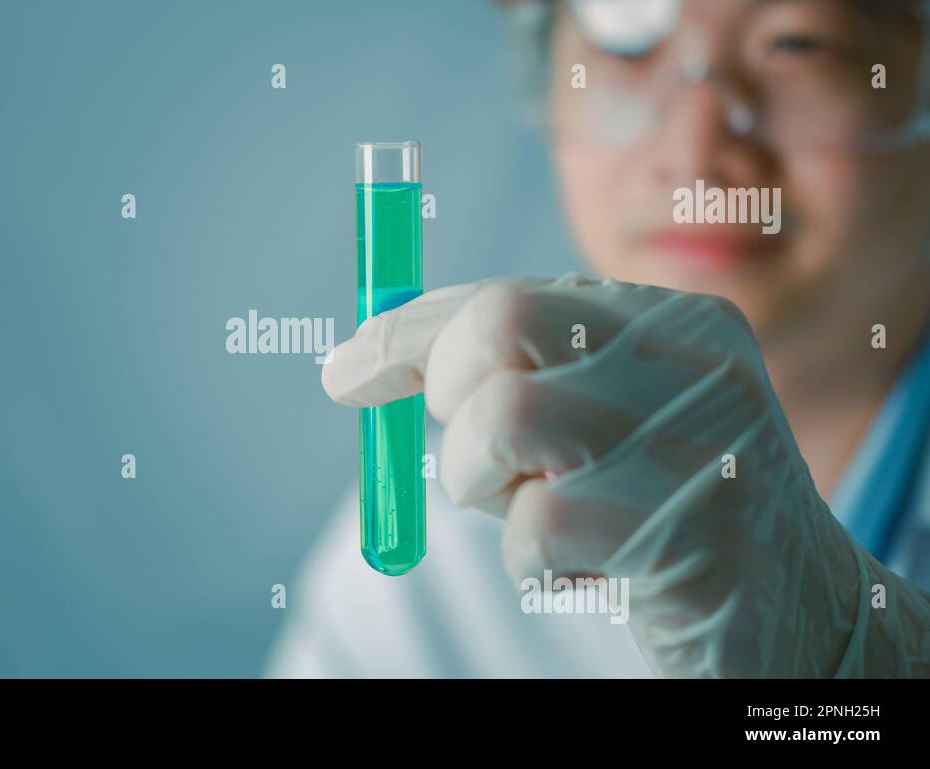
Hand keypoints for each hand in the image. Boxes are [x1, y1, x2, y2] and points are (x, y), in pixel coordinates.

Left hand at [323, 272, 929, 676]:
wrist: (797, 613)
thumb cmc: (663, 510)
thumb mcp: (599, 420)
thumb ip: (509, 376)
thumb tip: (353, 363)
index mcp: (667, 319)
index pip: (503, 294)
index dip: (406, 333)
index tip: (344, 373)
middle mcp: (691, 357)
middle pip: (498, 327)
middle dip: (447, 398)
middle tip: (479, 461)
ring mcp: (698, 436)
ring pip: (502, 418)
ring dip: (484, 487)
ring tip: (542, 515)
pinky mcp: (691, 525)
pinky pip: (536, 524)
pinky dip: (533, 559)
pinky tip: (593, 567)